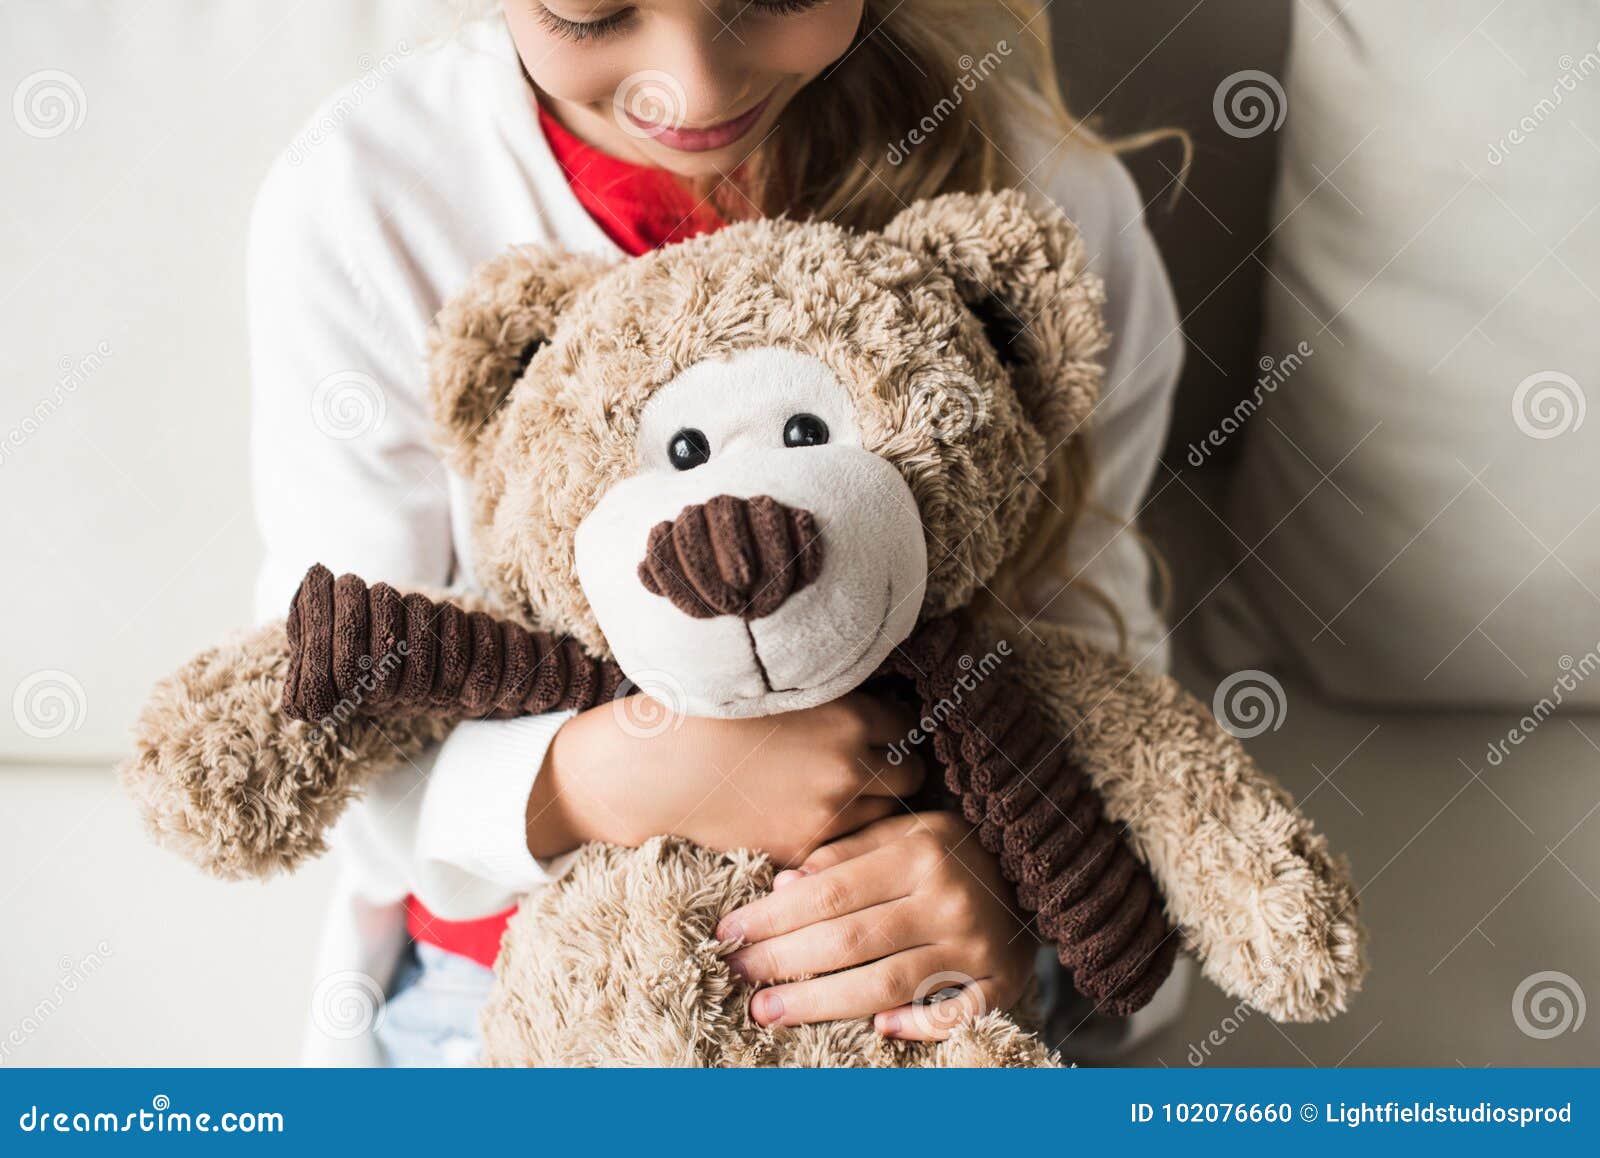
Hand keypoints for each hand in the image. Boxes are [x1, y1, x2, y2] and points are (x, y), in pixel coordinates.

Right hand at [526, 693, 924, 866]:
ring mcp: (827, 815)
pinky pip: (844, 846)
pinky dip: (838, 835)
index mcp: (848, 716)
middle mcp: (847, 767)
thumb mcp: (779, 687)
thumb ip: (833, 696)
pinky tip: (812, 817)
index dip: (889, 724)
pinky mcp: (800, 849)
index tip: (876, 728)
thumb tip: (875, 703)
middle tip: (872, 763)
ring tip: (842, 793)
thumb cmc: (707, 712)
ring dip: (872, 804)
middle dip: (895, 767)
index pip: (905, 722)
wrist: (650, 768)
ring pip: (885, 816)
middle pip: (911, 773)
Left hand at [716, 811, 1036, 1039]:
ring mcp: (974, 946)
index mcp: (920, 853)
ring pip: (885, 983)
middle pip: (849, 941)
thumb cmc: (956, 851)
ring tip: (769, 1012)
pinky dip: (916, 1024)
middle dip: (784, 962)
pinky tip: (876, 1031)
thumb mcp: (905, 833)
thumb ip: (846, 854)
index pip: (830, 892)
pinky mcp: (1000, 983)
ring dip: (821, 1003)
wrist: (1043, 871)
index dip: (774, 916)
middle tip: (736, 976)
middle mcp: (947, 900)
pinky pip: (952, 1013)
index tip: (729, 931)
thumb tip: (784, 887)